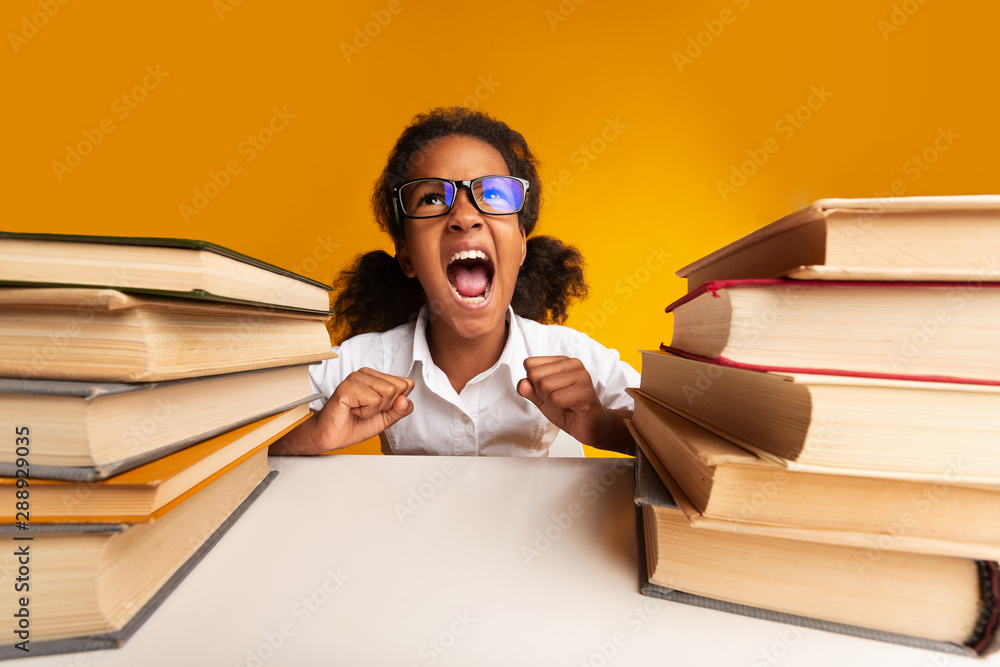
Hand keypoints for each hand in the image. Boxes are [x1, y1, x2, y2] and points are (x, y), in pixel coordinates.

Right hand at [270, 368, 413, 454]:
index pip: (406, 383)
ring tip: (359, 410)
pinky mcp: (348, 386)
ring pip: (387, 392)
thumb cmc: (354, 425)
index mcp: (377, 378)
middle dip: (386, 406)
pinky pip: (373, 400)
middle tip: (367, 410)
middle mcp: (367, 373)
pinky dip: (365, 412)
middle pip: (398, 388)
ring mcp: (356, 378)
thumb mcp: (385, 420)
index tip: (378, 409)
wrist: (331, 436)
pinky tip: (353, 410)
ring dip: (374, 410)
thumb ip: (399, 410)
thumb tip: (407, 400)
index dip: (396, 403)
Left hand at [517, 356, 614, 447]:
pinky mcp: (586, 392)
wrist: (593, 427)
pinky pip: (556, 399)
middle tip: (559, 402)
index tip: (550, 393)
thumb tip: (522, 383)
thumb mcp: (542, 400)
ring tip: (566, 406)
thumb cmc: (569, 411)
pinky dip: (559, 409)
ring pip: (545, 387)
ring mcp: (582, 376)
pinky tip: (571, 410)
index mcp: (562, 361)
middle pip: (536, 376)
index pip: (530, 364)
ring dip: (551, 404)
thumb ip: (530, 391)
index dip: (534, 384)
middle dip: (542, 395)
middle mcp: (573, 364)